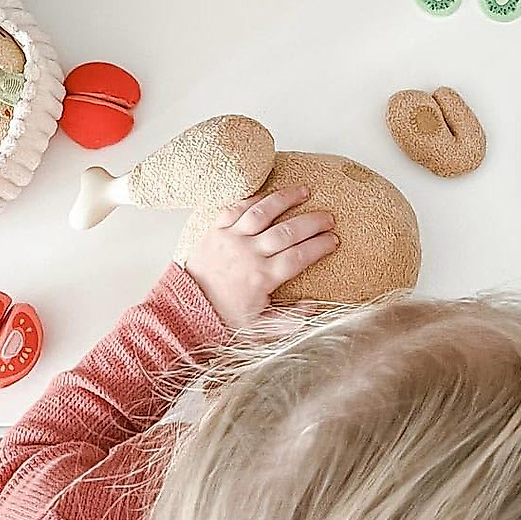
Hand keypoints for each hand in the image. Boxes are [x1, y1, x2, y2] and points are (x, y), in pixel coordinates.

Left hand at [184, 186, 337, 328]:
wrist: (186, 309)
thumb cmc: (224, 318)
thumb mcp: (260, 328)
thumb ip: (290, 319)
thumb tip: (314, 306)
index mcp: (262, 278)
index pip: (299, 257)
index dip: (319, 247)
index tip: (334, 241)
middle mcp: (248, 254)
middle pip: (287, 232)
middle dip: (312, 222)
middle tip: (329, 218)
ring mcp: (231, 239)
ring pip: (263, 212)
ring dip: (285, 199)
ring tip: (305, 191)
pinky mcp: (215, 230)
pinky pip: (236, 208)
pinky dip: (254, 198)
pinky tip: (269, 194)